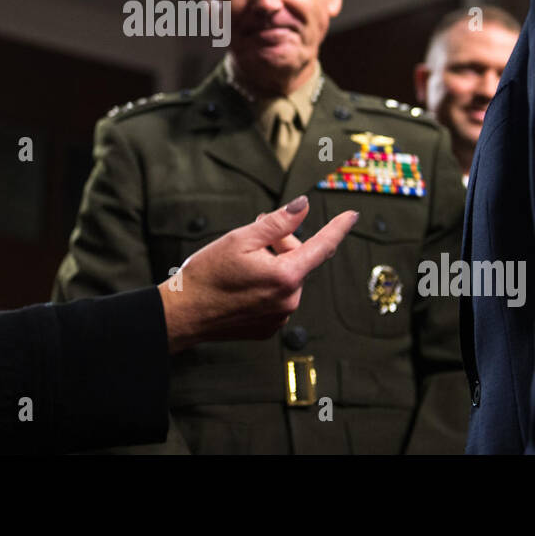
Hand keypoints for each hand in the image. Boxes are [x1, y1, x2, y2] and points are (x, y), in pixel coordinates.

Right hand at [157, 196, 356, 353]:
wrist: (182, 314)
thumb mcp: (241, 239)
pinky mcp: (267, 329)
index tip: (352, 215)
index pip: (321, 246)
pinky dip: (263, 288)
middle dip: (280, 245)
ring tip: (239, 266)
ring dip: (271, 267)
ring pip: (286, 280)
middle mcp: (289, 301)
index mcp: (286, 276)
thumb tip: (304, 206)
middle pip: (297, 261)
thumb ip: (277, 223)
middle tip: (251, 238)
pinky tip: (239, 286)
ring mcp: (279, 318)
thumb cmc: (207, 274)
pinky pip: (275, 300)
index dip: (338, 228)